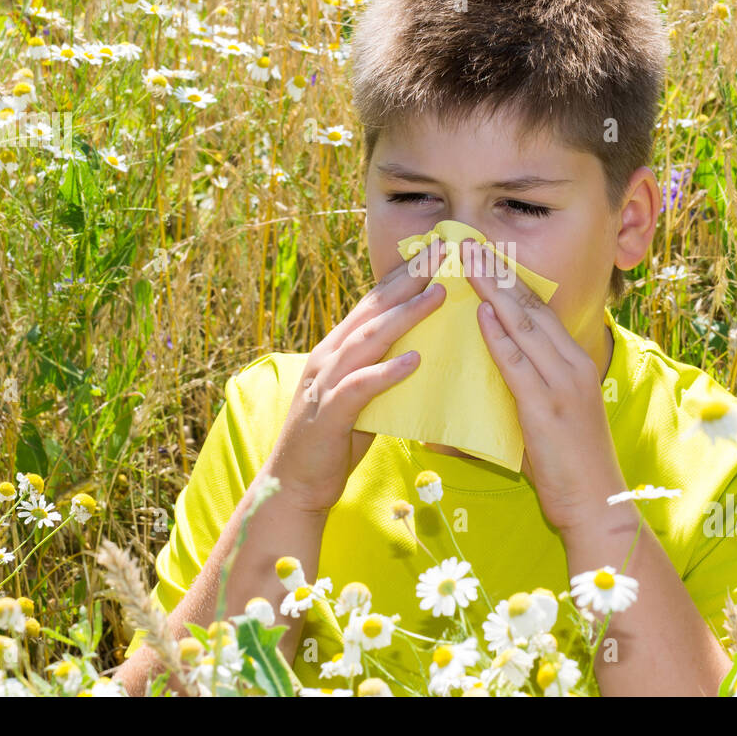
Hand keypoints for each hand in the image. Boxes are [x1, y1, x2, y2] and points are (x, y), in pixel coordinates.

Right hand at [268, 237, 447, 513]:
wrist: (294, 483)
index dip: (403, 275)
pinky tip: (415, 360)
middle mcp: (330, 357)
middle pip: (373, 310)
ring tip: (438, 295)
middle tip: (442, 253)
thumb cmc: (333, 441)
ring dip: (405, 315)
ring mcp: (327, 383)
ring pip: (369, 339)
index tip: (434, 252)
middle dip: (409, 279)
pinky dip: (388, 371)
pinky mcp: (329, 414)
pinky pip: (361, 387)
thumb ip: (382, 371)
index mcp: (338, 349)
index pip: (374, 303)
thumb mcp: (362, 397)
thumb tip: (419, 352)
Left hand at [460, 238, 625, 533]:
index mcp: (575, 365)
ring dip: (493, 291)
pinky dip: (499, 336)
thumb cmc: (569, 470)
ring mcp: (563, 385)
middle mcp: (573, 366)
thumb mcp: (546, 422)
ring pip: (525, 327)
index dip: (511, 280)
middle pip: (532, 308)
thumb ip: (520, 396)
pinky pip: (518, 364)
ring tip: (466, 262)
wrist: (597, 506)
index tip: (485, 253)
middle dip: (498, 272)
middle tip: (470, 242)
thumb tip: (477, 386)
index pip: (540, 311)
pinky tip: (480, 312)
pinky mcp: (547, 409)